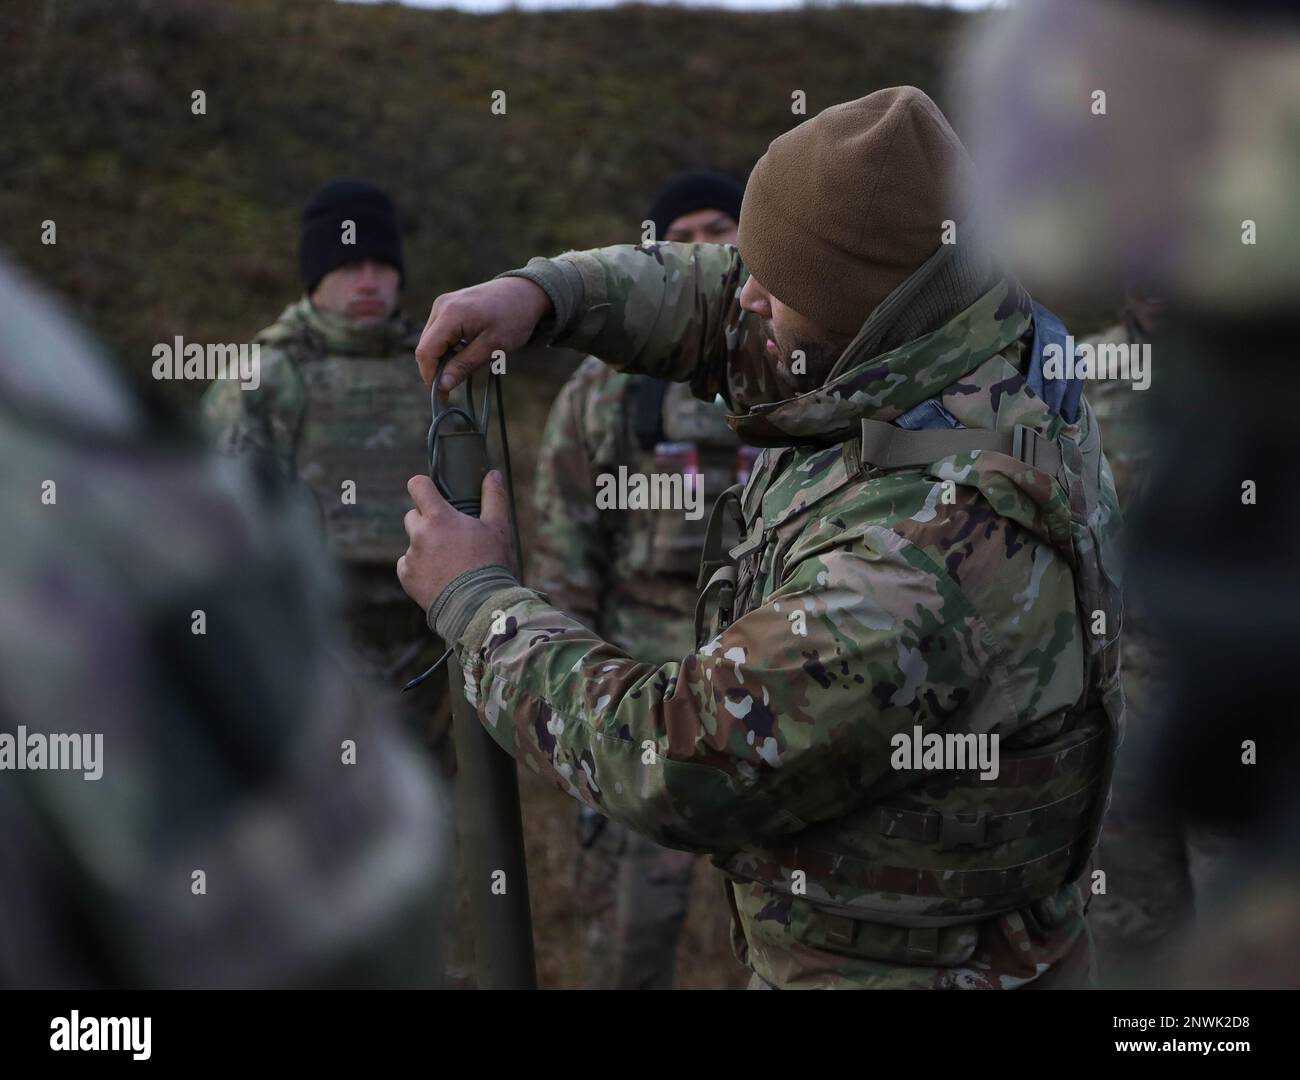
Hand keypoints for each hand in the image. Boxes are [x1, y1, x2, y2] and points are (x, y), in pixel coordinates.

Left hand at [397, 471, 512, 610]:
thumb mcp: (498, 528)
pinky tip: (439, 576)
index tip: (430, 492)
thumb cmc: (490, 564)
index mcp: (439, 518)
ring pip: (413, 543)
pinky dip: (419, 568)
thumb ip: (494, 498)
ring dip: (425, 547)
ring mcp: (411, 557)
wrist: (478, 606)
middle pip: (412, 515)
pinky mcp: (407, 578)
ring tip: (449, 562)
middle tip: (449, 535)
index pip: (417, 486)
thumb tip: (492, 474)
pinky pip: (408, 565)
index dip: (423, 486)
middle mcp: (419, 534)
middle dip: (427, 521)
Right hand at [415, 277, 552, 393]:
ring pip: (430, 341)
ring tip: (463, 369)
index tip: (443, 395)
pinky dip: (447, 348)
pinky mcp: (448, 307)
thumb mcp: (492, 347)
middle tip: (453, 387)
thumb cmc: (513, 318)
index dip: (430, 376)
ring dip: (442, 359)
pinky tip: (463, 353)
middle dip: (435, 370)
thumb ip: (464, 365)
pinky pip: (439, 333)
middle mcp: (441, 306)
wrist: (524, 292)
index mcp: (450, 314)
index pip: (426, 351)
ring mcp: (443, 305)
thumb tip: (442, 385)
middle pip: (425, 347)